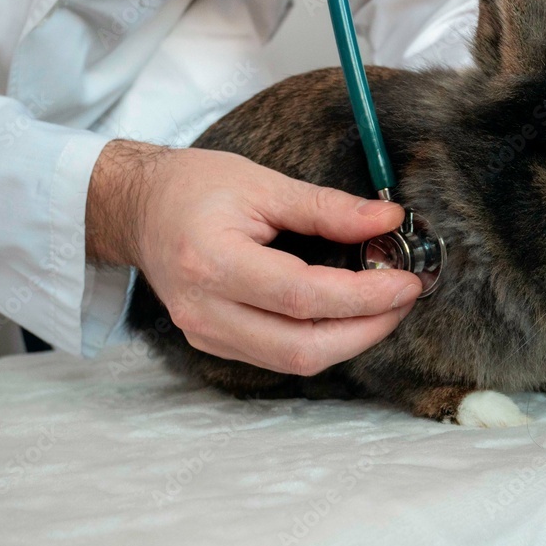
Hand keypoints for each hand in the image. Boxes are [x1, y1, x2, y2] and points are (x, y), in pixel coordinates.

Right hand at [86, 140, 420, 374]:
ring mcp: (205, 333)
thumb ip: (328, 207)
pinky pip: (277, 357)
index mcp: (212, 263)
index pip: (303, 297)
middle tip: (404, 297)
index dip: (364, 296)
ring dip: (349, 339)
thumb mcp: (263, 183)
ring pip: (293, 362)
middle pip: (302, 348)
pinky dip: (319, 340)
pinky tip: (344, 313)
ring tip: (383, 305)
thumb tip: (388, 220)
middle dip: (366, 328)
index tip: (406, 280)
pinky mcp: (212, 342)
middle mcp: (205, 310)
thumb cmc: (194, 186)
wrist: (138, 208)